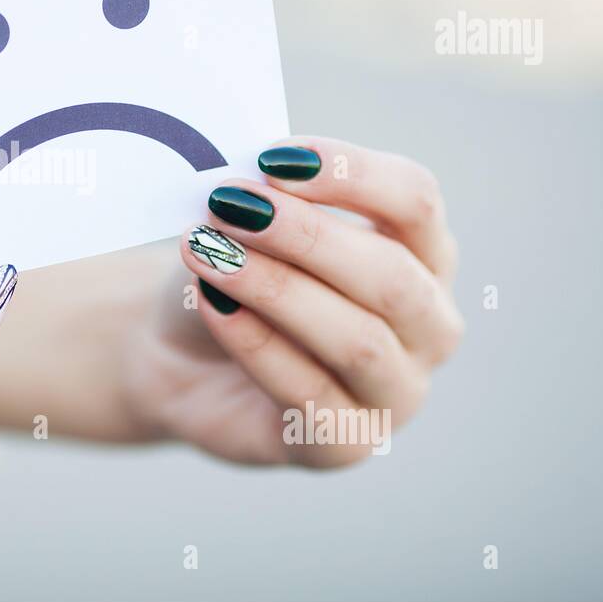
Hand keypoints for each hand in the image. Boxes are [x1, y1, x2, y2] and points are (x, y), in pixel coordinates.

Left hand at [122, 137, 462, 466]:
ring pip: (357, 339)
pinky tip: (214, 305)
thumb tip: (253, 184)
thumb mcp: (250, 224)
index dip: (351, 173)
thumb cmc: (232, 273)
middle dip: (306, 235)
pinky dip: (257, 343)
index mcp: (423, 253)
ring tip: (209, 251)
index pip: (416, 200)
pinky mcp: (345, 443)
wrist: (175, 352)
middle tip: (230, 204)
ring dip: (277, 288)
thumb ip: (265, 198)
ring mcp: (397, 392)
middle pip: (390, 274)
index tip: (272, 158)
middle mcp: (428, 324)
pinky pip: (311, 395)